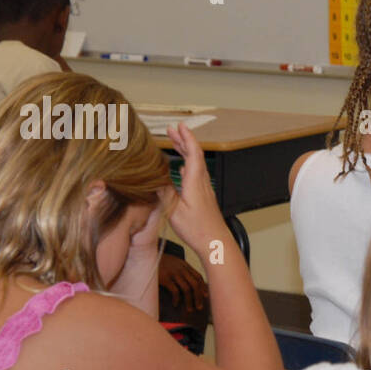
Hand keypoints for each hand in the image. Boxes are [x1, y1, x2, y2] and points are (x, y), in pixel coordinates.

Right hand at [158, 253, 208, 309]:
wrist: (146, 255)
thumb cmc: (160, 260)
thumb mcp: (174, 261)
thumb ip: (182, 268)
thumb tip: (188, 279)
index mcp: (184, 265)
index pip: (198, 277)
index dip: (203, 287)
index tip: (205, 296)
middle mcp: (181, 269)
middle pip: (195, 284)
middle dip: (199, 297)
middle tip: (199, 307)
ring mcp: (173, 274)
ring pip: (187, 289)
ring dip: (190, 301)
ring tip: (189, 309)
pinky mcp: (165, 279)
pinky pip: (175, 291)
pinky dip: (177, 299)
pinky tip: (175, 304)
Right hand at [162, 122, 228, 258]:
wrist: (216, 243)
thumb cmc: (197, 229)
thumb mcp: (174, 211)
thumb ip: (165, 192)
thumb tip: (154, 178)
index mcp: (195, 182)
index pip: (193, 154)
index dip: (187, 138)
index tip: (180, 126)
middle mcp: (202, 183)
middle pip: (195, 156)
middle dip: (184, 140)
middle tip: (173, 130)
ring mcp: (204, 190)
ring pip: (196, 165)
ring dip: (186, 152)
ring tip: (175, 143)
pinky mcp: (204, 197)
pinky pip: (196, 175)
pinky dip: (188, 166)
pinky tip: (182, 169)